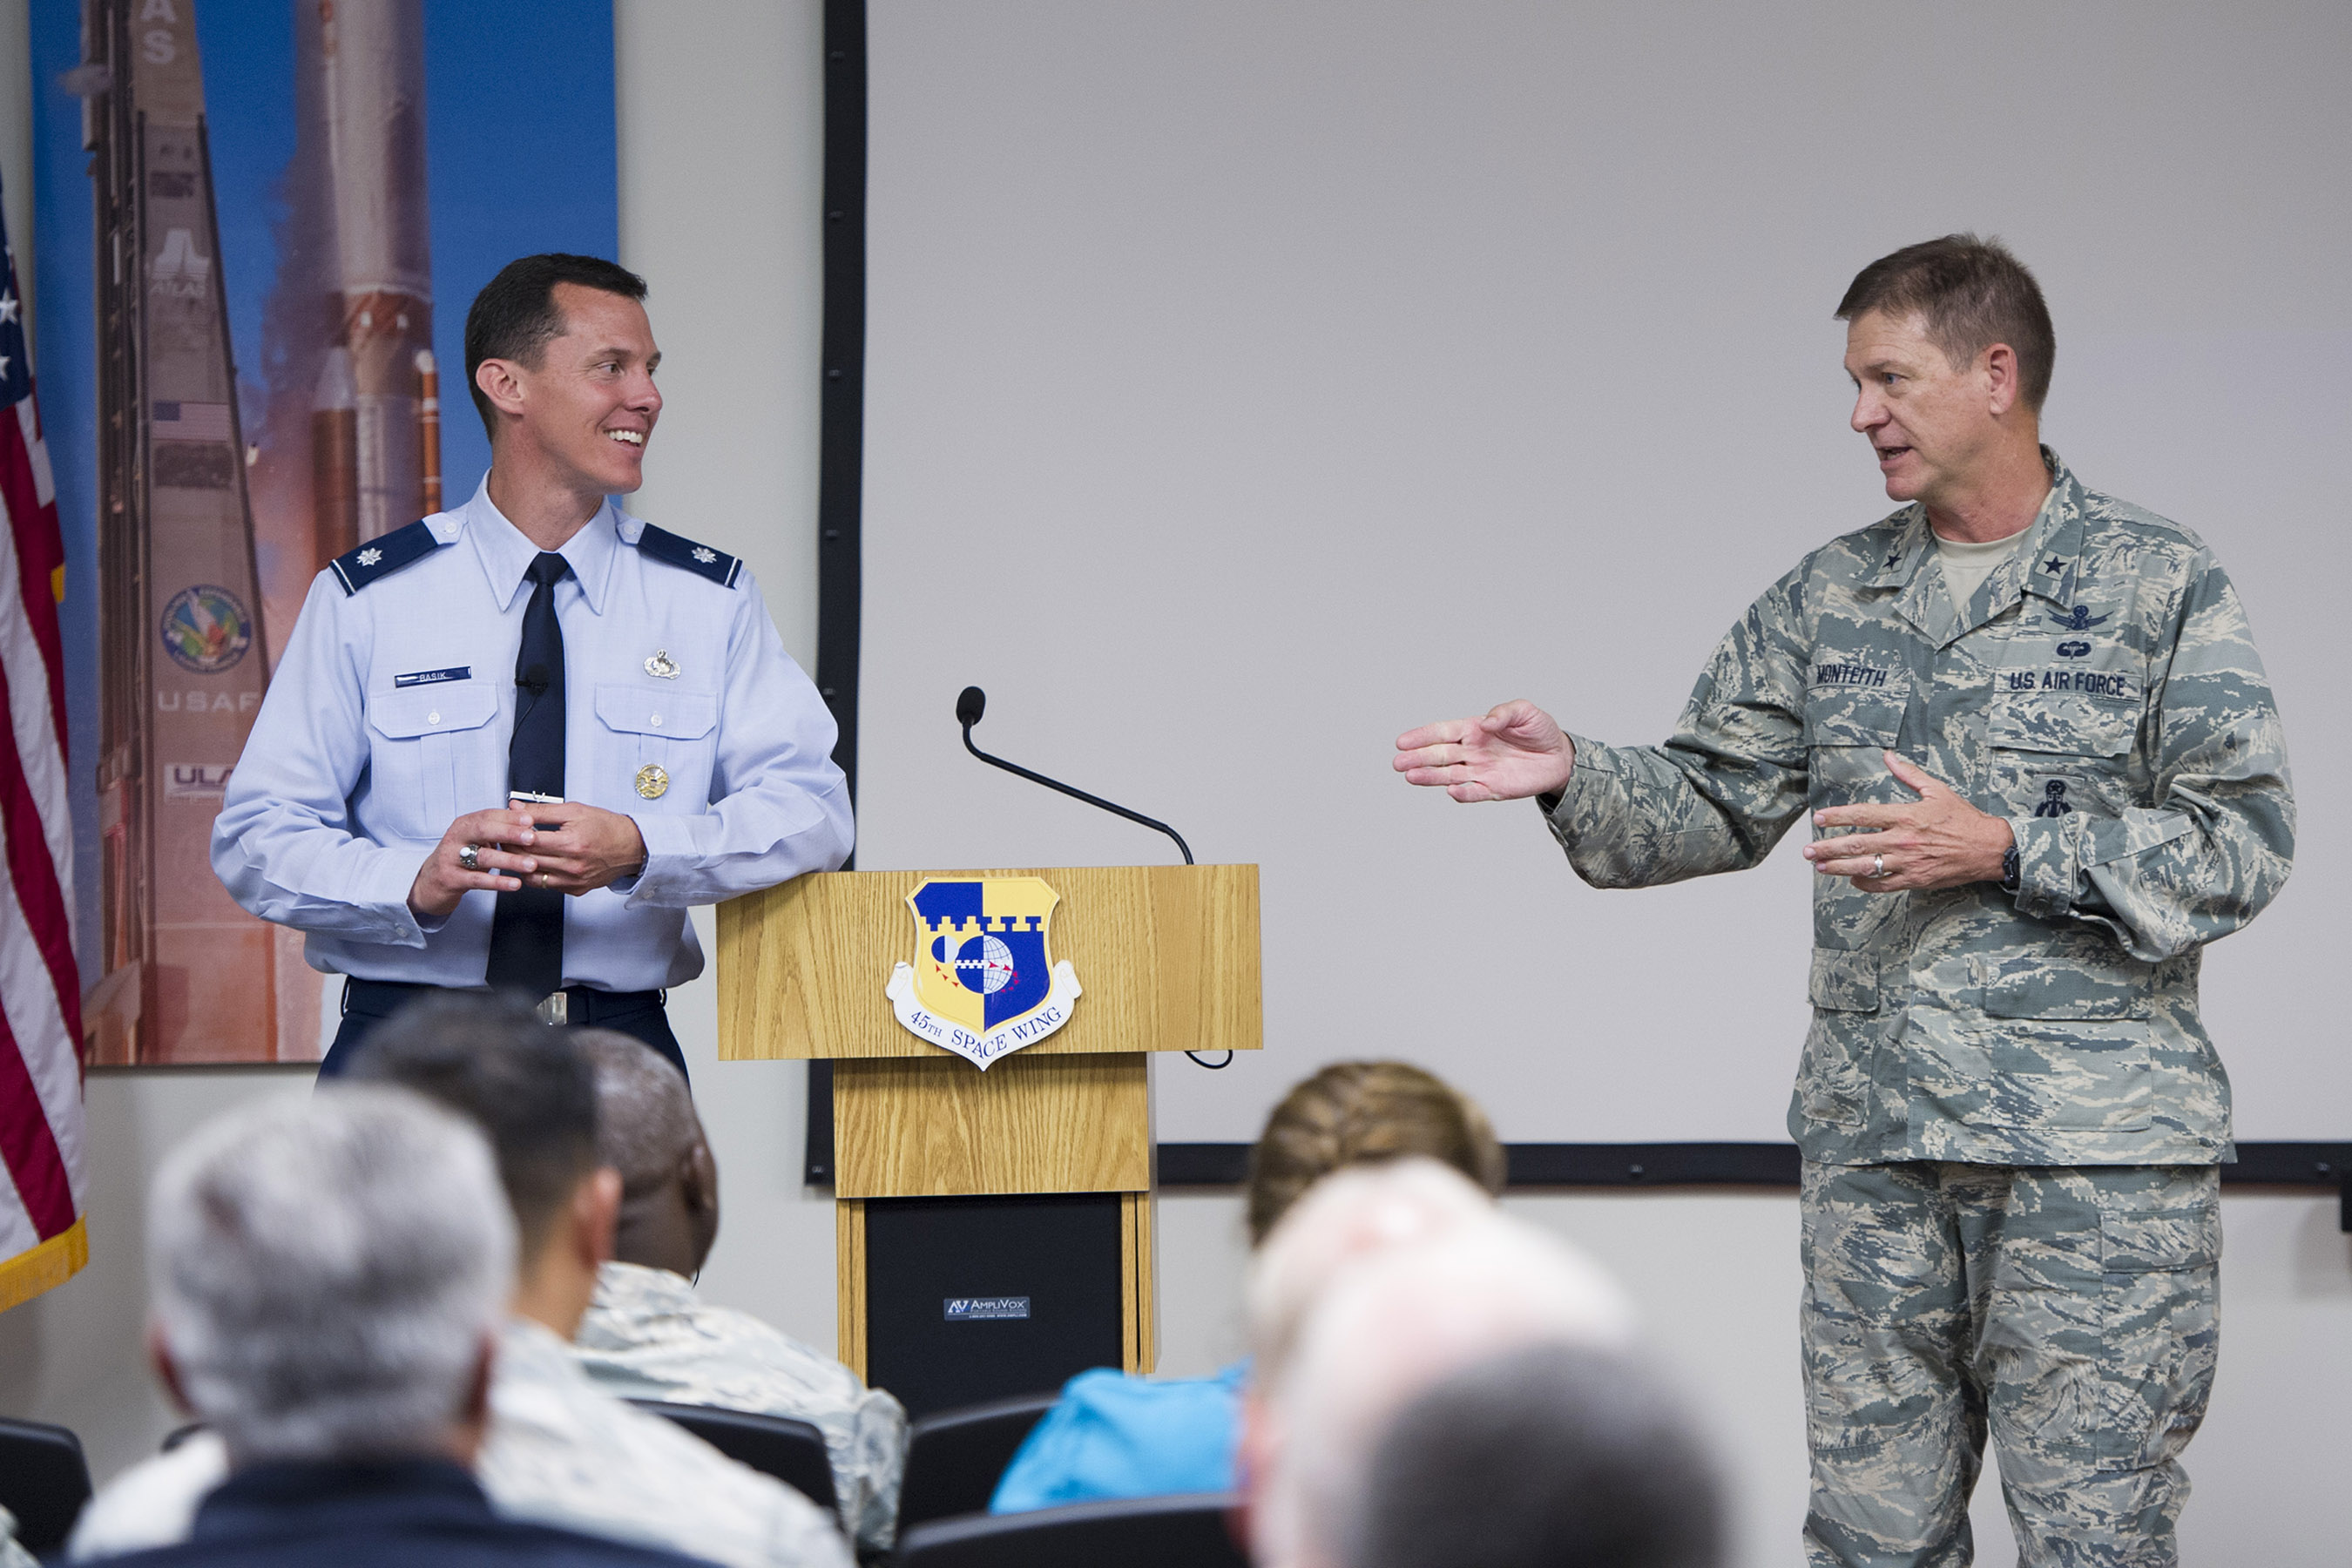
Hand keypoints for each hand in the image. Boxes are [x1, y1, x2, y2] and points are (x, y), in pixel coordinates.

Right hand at [410, 808, 540, 918]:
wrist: (429, 882)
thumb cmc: (458, 858)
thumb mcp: (475, 840)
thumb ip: (498, 830)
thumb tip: (526, 818)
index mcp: (464, 825)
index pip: (487, 815)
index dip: (509, 817)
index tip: (530, 819)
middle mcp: (456, 838)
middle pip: (482, 830)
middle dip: (509, 833)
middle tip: (531, 837)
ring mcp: (451, 859)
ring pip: (482, 857)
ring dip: (509, 860)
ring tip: (530, 864)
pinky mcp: (451, 879)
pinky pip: (477, 880)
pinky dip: (497, 882)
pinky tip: (514, 883)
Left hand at [511, 801, 647, 895]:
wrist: (632, 847)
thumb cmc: (607, 827)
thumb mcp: (574, 810)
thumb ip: (541, 810)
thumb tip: (516, 808)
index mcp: (572, 843)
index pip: (529, 841)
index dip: (512, 833)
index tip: (505, 827)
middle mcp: (573, 866)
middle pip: (528, 859)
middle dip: (511, 848)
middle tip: (504, 838)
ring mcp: (574, 881)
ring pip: (532, 876)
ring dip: (519, 864)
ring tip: (516, 852)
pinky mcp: (575, 890)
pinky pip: (545, 885)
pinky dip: (534, 875)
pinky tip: (533, 863)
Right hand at [1393, 700, 1575, 802]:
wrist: (1560, 757)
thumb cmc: (1539, 730)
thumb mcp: (1525, 712)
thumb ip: (1504, 713)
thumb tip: (1485, 723)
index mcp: (1474, 730)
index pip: (1442, 732)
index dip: (1422, 736)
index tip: (1402, 741)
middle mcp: (1472, 751)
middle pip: (1439, 755)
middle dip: (1417, 758)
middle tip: (1397, 762)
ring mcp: (1480, 771)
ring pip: (1449, 775)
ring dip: (1430, 777)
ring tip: (1411, 777)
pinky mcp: (1494, 789)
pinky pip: (1474, 793)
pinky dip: (1463, 794)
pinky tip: (1451, 791)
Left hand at [1804, 752, 2013, 892]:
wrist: (1990, 848)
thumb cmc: (1964, 818)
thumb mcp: (1937, 790)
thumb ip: (1909, 775)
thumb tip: (1888, 756)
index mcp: (1906, 815)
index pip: (1863, 815)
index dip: (1837, 817)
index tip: (1818, 819)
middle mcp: (1903, 840)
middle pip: (1857, 844)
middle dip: (1828, 848)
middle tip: (1808, 851)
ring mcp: (1908, 862)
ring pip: (1865, 867)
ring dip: (1838, 868)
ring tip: (1820, 867)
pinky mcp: (1915, 880)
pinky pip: (1883, 885)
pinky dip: (1865, 884)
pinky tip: (1852, 879)